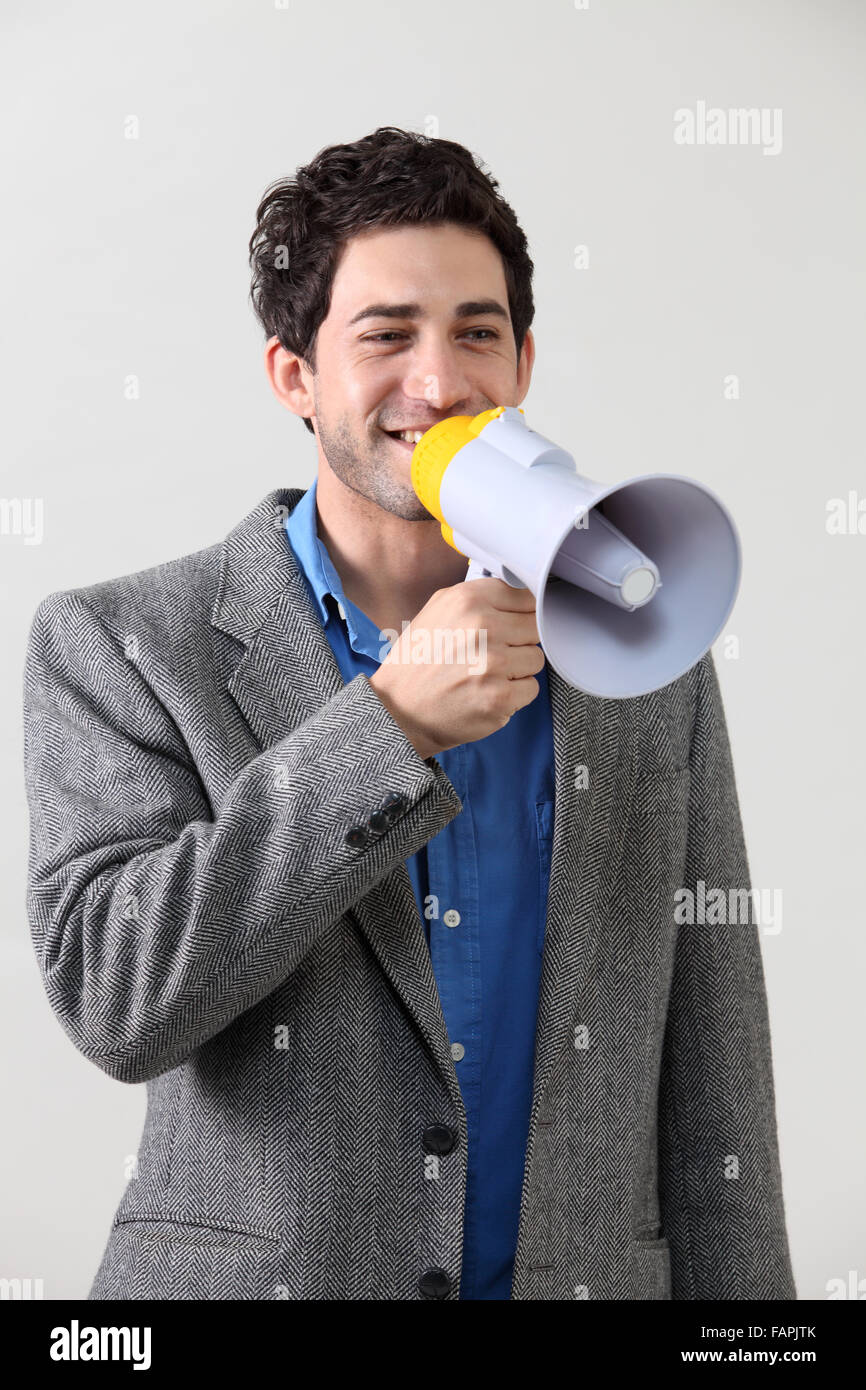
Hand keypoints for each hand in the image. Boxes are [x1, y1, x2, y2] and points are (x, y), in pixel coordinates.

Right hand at [369, 577, 543, 760]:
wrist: (398, 709)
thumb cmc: (418, 661)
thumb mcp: (437, 610)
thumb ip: (479, 597)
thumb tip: (519, 594)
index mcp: (468, 599)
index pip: (526, 597)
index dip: (518, 615)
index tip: (508, 625)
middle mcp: (482, 627)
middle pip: (534, 628)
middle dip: (518, 642)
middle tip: (490, 655)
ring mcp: (493, 664)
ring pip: (536, 659)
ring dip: (517, 669)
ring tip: (486, 675)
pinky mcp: (500, 697)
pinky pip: (531, 688)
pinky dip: (514, 695)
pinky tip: (487, 693)